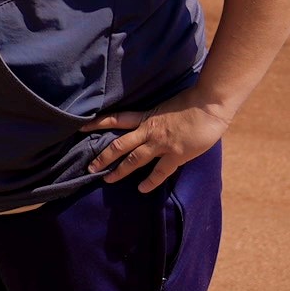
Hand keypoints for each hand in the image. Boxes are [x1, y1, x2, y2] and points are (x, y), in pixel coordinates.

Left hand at [82, 88, 232, 191]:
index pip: (115, 119)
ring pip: (133, 160)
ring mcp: (161, 144)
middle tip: (90, 167)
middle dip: (103, 157)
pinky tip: (141, 189)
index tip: (80, 128)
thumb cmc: (192, 101)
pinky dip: (150, 182)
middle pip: (119, 145)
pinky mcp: (176, 155)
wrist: (210, 105)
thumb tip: (152, 122)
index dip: (97, 123)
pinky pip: (160, 172)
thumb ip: (157, 116)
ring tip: (107, 179)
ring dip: (119, 171)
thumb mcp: (166, 106)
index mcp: (146, 116)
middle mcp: (148, 131)